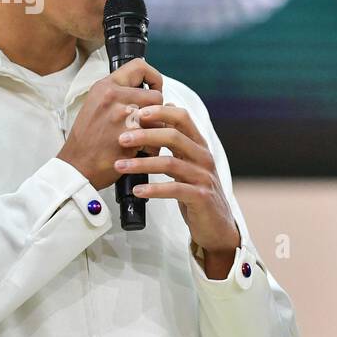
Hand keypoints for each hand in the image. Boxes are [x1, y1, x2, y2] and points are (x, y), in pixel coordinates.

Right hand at [56, 58, 164, 190]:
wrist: (76, 166)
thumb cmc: (88, 139)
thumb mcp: (97, 105)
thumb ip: (120, 95)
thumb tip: (149, 90)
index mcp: (105, 86)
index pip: (139, 66)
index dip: (154, 78)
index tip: (154, 90)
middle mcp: (113, 96)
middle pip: (156, 95)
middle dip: (158, 111)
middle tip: (147, 124)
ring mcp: (121, 115)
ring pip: (160, 116)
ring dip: (158, 130)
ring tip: (145, 140)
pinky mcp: (129, 135)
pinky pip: (156, 136)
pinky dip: (154, 146)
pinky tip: (143, 151)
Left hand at [113, 103, 241, 276]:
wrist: (216, 225)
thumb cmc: (196, 191)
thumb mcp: (187, 162)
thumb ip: (177, 140)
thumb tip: (164, 110)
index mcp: (199, 145)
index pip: (182, 117)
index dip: (160, 111)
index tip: (136, 113)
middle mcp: (203, 157)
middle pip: (175, 136)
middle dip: (145, 135)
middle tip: (121, 138)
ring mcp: (203, 177)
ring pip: (171, 163)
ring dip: (142, 163)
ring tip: (120, 166)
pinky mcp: (201, 197)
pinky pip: (175, 189)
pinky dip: (154, 189)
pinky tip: (137, 190)